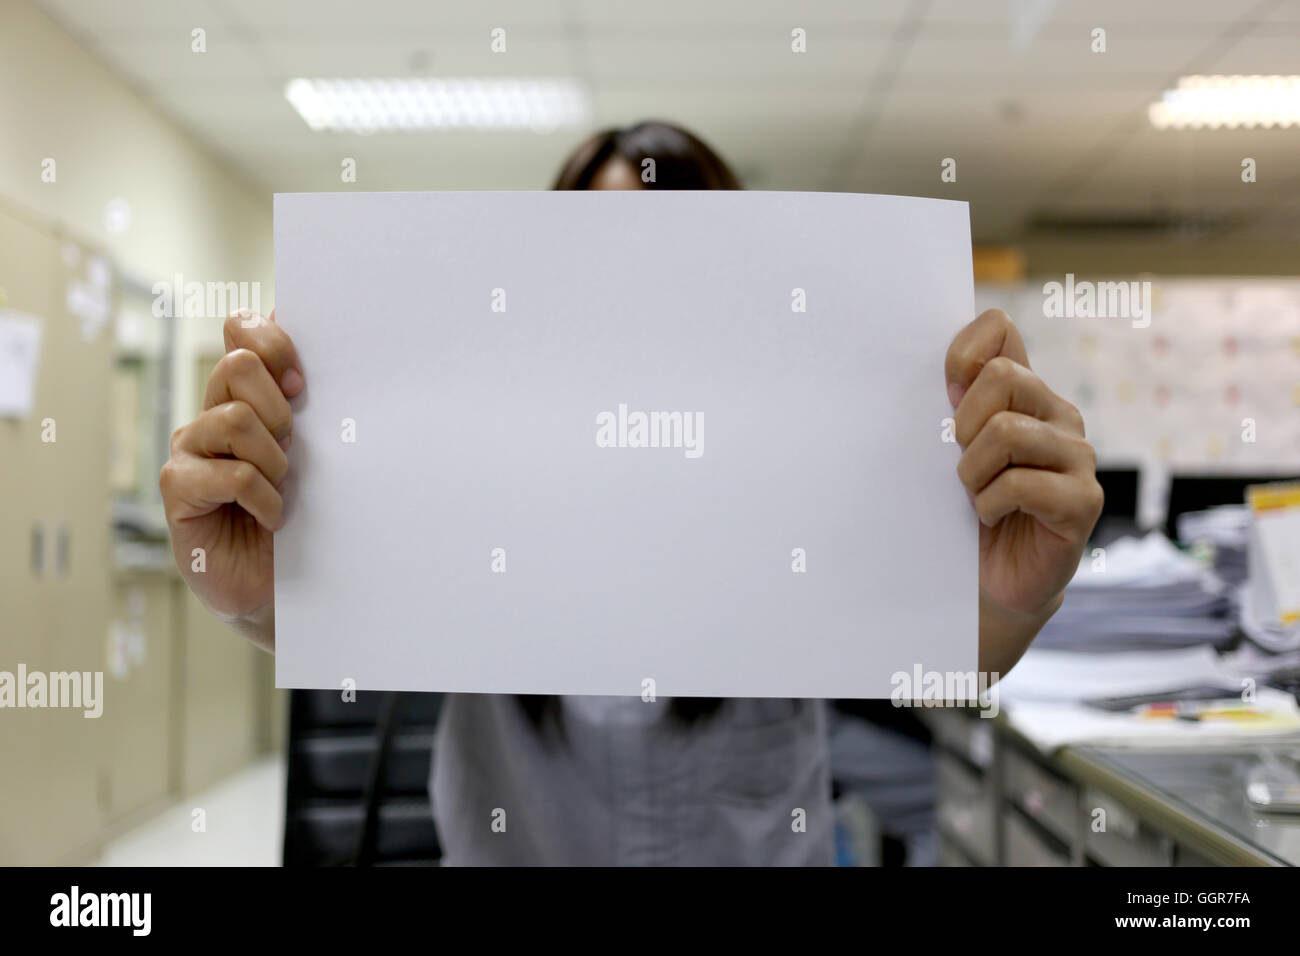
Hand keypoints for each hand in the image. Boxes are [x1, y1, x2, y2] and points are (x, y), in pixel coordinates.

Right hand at [159, 310, 302, 649]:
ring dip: (275, 461)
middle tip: (292, 449)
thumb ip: (307, 404)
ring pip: (237, 420)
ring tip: (282, 490)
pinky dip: (265, 498)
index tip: (303, 385)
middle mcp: (211, 414)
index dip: (274, 343)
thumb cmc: (300, 516)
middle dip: (278, 408)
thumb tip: (319, 342)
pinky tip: (272, 518)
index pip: (242, 330)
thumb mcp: (314, 453)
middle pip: (238, 366)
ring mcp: (190, 450)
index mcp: (245, 395)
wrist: (278, 583)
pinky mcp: (178, 488)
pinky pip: (232, 474)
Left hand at [945, 309, 1102, 673]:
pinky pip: (1019, 484)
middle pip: (1004, 378)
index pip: (1001, 331)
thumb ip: (956, 408)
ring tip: (973, 496)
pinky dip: (989, 504)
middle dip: (964, 424)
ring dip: (973, 472)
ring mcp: (1078, 456)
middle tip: (959, 464)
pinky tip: (990, 517)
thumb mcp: (955, 453)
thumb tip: (950, 375)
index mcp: (1025, 393)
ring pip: (1008, 432)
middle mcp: (1058, 415)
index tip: (946, 393)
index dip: (964, 351)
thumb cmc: (970, 510)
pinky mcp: (1083, 500)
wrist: (995, 578)